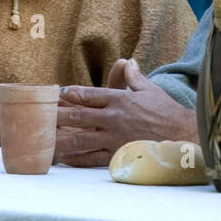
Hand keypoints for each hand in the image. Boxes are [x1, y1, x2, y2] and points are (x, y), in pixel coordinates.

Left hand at [55, 59, 197, 166]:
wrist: (182, 135)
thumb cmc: (166, 111)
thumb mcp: (149, 89)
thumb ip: (133, 77)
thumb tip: (127, 61)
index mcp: (119, 100)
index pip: (89, 95)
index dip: (71, 94)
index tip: (57, 94)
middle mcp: (113, 118)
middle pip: (78, 117)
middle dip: (57, 116)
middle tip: (38, 116)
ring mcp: (113, 138)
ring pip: (80, 140)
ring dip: (59, 140)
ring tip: (41, 141)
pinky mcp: (117, 155)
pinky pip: (91, 158)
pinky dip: (75, 159)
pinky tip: (62, 159)